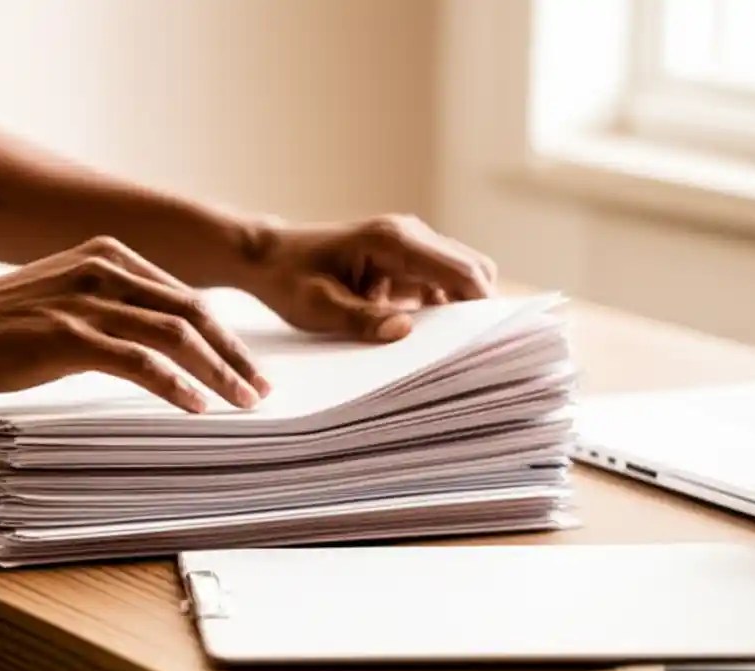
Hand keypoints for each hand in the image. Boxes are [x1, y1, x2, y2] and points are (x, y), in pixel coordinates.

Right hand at [0, 236, 269, 412]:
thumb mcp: (65, 298)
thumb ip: (112, 308)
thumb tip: (159, 340)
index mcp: (109, 255)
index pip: (185, 296)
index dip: (224, 335)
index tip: (247, 367)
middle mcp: (105, 268)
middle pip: (193, 311)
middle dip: (234, 354)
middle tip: (262, 389)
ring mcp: (88, 300)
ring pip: (176, 334)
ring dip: (217, 371)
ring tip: (242, 403)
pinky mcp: (70, 334)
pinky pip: (140, 359)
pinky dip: (175, 384)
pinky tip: (196, 406)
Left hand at [238, 214, 498, 341]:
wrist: (267, 259)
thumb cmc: (288, 279)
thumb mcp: (317, 307)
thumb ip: (360, 319)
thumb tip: (405, 330)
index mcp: (393, 240)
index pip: (462, 270)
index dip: (481, 305)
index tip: (487, 341)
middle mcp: (409, 235)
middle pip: (472, 271)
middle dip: (475, 309)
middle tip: (469, 352)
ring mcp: (409, 246)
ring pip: (459, 277)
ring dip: (457, 310)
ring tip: (449, 350)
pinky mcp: (403, 261)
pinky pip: (437, 284)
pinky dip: (440, 309)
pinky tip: (425, 339)